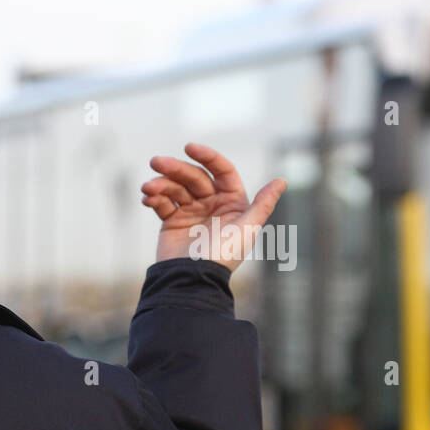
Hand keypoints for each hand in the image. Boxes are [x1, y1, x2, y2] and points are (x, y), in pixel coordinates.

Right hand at [140, 143, 287, 271]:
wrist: (192, 281)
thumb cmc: (223, 256)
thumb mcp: (247, 228)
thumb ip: (263, 204)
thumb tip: (282, 181)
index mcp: (233, 202)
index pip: (221, 171)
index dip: (207, 156)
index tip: (189, 148)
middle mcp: (213, 205)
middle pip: (194, 176)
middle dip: (175, 168)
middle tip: (156, 162)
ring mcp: (192, 212)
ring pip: (175, 187)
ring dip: (160, 183)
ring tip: (147, 188)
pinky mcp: (172, 221)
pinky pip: (162, 202)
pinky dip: (153, 197)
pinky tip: (146, 198)